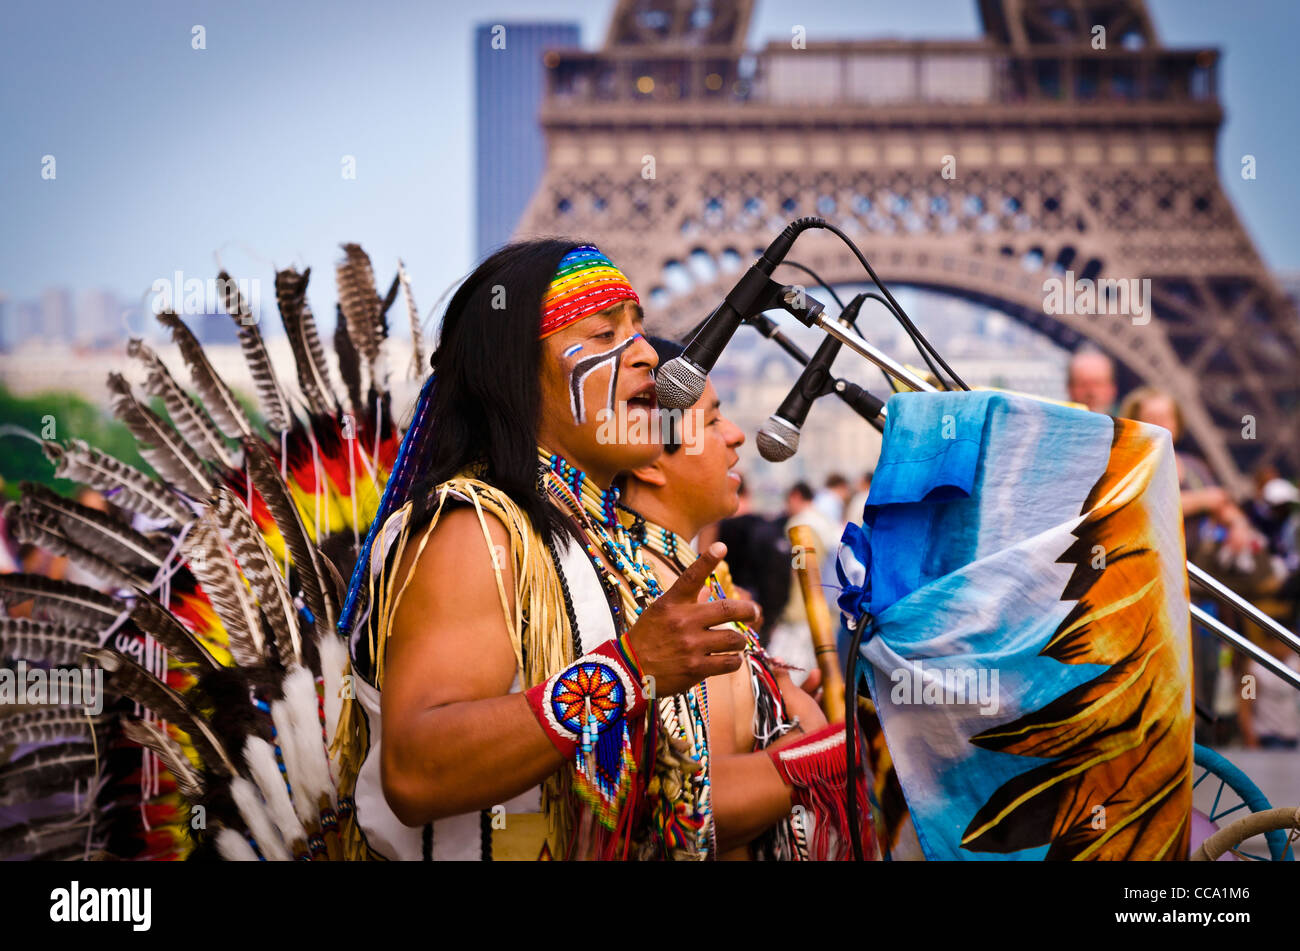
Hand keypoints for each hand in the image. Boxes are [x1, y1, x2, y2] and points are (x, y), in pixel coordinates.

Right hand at [626, 543, 757, 695]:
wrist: (629, 671)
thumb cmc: (646, 638)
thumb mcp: (661, 612)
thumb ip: (686, 601)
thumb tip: (709, 589)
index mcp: (672, 603)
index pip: (691, 577)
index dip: (707, 560)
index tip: (721, 547)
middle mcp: (683, 621)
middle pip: (728, 609)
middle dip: (748, 610)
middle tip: (754, 612)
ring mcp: (691, 645)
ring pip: (734, 639)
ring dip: (740, 641)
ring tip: (737, 643)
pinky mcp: (696, 668)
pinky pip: (730, 662)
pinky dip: (735, 660)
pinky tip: (731, 659)